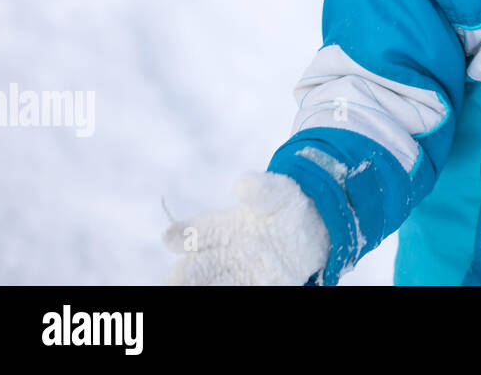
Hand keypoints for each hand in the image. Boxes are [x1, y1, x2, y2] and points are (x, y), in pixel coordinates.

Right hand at [163, 171, 330, 284]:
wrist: (310, 231)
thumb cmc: (284, 207)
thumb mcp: (279, 193)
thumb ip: (262, 189)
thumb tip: (243, 185)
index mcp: (221, 228)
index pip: (198, 232)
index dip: (183, 233)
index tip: (170, 237)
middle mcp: (223, 256)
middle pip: (200, 267)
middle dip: (187, 273)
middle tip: (177, 277)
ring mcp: (239, 275)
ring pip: (217, 284)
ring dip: (205, 288)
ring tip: (189, 289)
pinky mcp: (261, 286)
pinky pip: (246, 291)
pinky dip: (239, 295)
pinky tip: (238, 294)